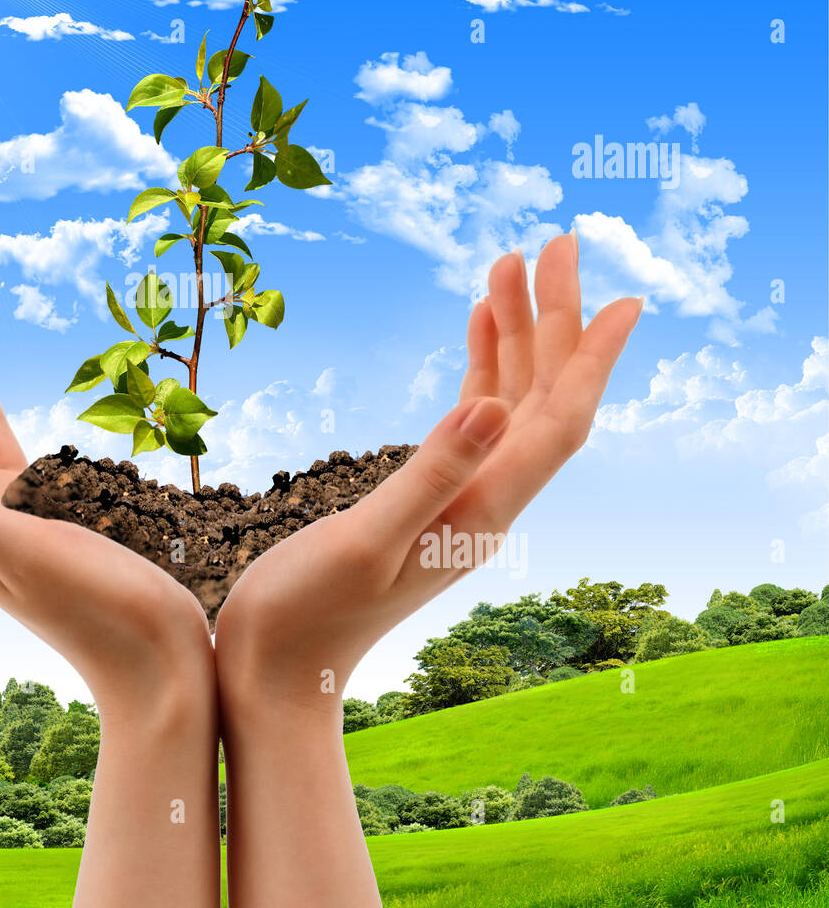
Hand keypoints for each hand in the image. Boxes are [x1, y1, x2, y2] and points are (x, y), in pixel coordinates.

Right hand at [215, 234, 640, 715]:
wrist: (279, 667)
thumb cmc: (306, 613)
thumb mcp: (365, 542)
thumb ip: (429, 475)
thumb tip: (489, 405)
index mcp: (480, 513)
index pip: (557, 424)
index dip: (594, 361)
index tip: (628, 299)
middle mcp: (484, 502)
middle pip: (541, 399)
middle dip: (556, 319)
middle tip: (557, 240)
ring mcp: (459, 499)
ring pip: (508, 401)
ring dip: (516, 332)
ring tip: (512, 261)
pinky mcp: (428, 496)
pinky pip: (471, 418)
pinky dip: (480, 365)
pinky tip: (478, 324)